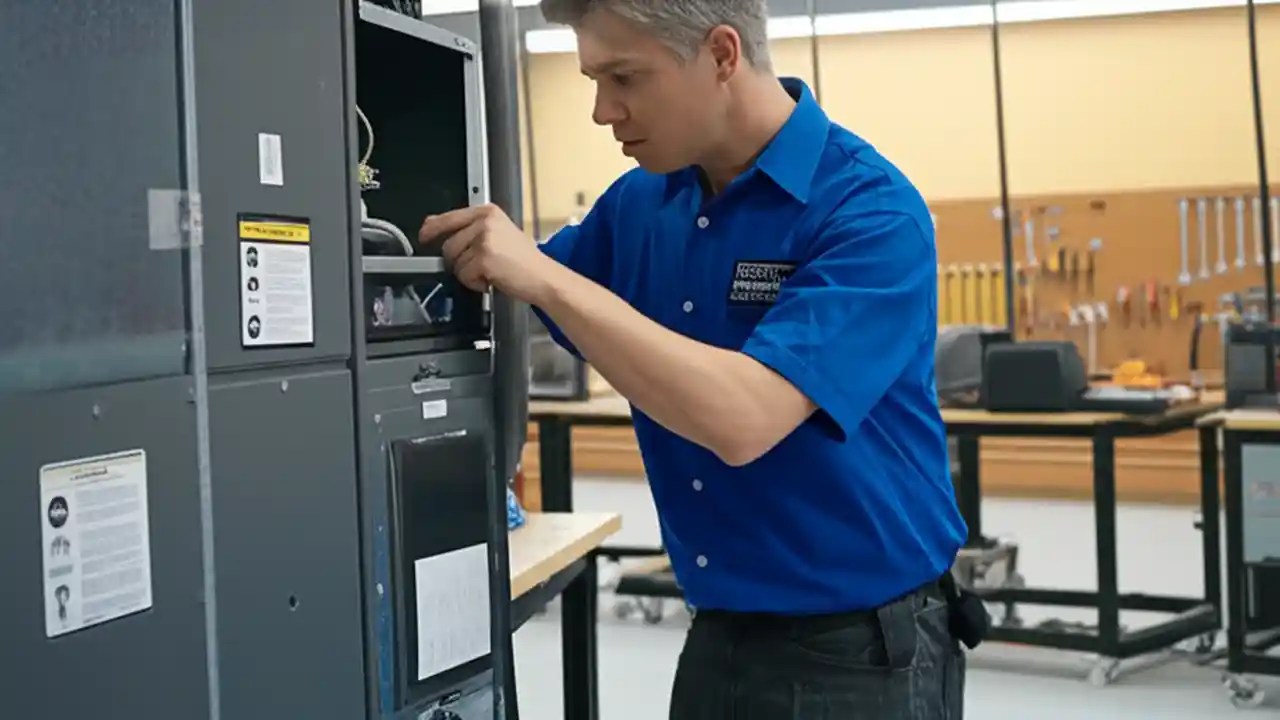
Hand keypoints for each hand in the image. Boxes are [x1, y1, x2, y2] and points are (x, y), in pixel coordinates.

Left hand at [418, 204, 557, 303]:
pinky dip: (475, 284)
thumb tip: (434, 227)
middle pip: (448, 245)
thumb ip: (470, 230)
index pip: (449, 217)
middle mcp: (485, 221)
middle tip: (481, 267)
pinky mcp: (484, 257)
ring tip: (491, 272)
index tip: (424, 236)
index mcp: (488, 212)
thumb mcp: (499, 235)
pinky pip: (464, 275)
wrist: (544, 277)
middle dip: (459, 262)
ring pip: (455, 262)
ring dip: (468, 274)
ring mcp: (484, 238)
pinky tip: (493, 279)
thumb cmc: (525, 261)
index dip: (432, 228)